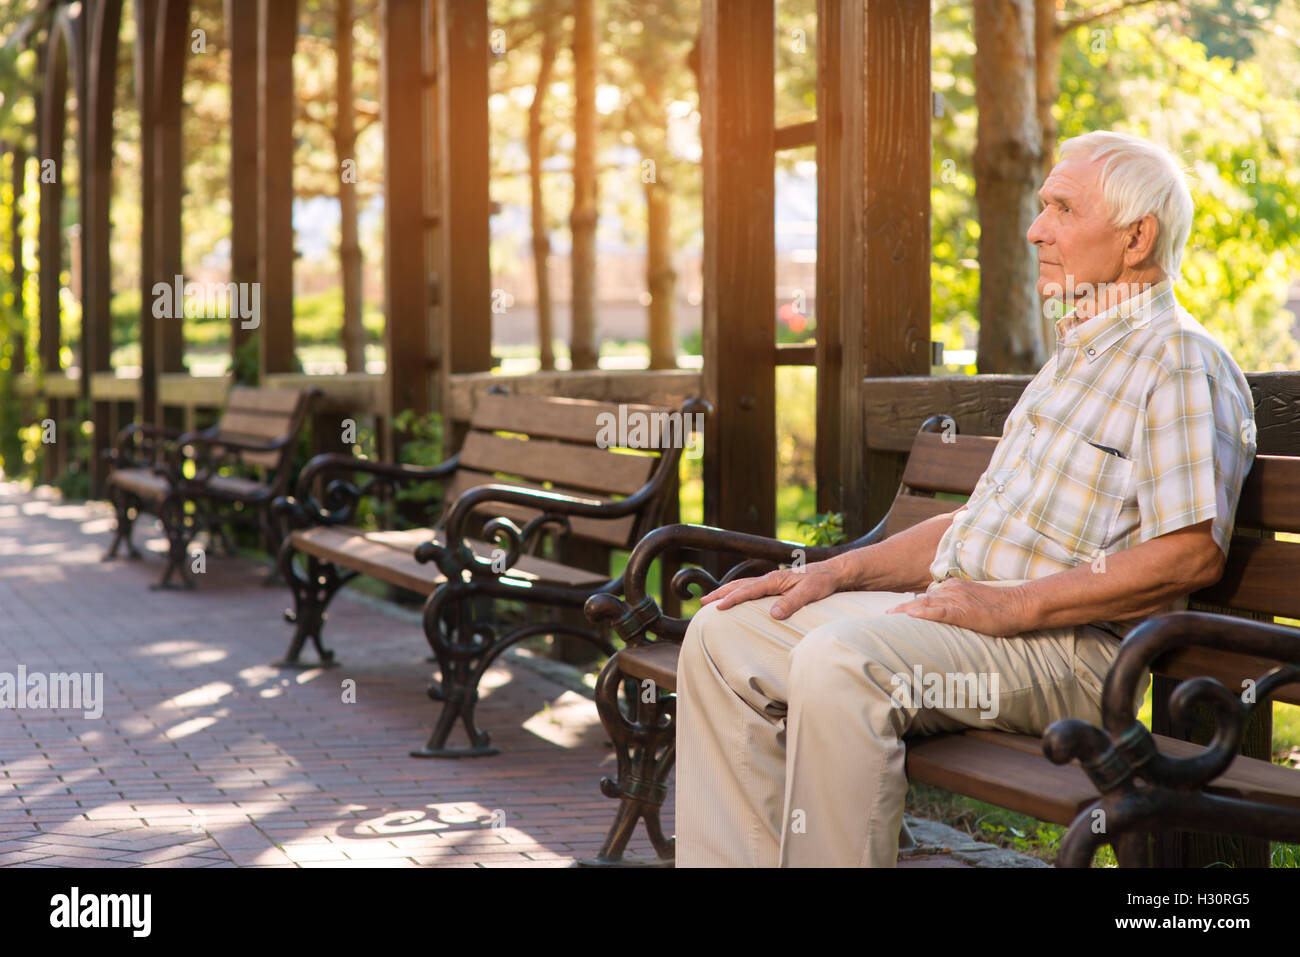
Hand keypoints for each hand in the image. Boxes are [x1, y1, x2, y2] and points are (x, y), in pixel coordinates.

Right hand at [700, 560, 841, 619]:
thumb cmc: (823, 582)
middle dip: (720, 593)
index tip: (717, 607)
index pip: (748, 590)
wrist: (834, 572)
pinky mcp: (776, 585)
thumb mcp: (810, 593)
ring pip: (743, 585)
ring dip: (726, 592)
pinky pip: (752, 588)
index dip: (732, 599)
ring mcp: (772, 581)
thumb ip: (792, 603)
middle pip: (739, 585)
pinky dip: (739, 592)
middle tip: (702, 602)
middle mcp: (770, 578)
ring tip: (711, 600)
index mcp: (775, 579)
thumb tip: (773, 615)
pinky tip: (736, 598)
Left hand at [886, 579, 1036, 636]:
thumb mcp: (974, 604)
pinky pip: (938, 611)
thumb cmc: (1000, 608)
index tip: (893, 613)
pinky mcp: (962, 611)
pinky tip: (909, 615)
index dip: (909, 605)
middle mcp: (951, 590)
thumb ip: (958, 607)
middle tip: (882, 616)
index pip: (925, 596)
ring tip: (886, 618)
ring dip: (904, 611)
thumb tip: (948, 617)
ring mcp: (956, 599)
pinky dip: (923, 613)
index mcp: (952, 587)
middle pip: (919, 599)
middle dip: (900, 608)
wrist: (1018, 605)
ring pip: (924, 604)